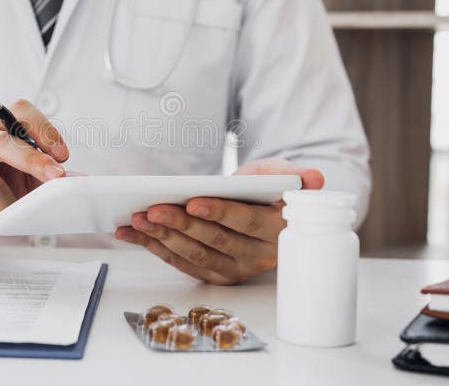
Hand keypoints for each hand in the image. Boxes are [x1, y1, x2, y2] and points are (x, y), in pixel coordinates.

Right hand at [0, 99, 68, 251]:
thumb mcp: (14, 176)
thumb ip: (40, 172)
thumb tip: (77, 179)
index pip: (16, 110)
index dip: (42, 129)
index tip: (61, 154)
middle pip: (3, 141)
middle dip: (35, 161)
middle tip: (56, 178)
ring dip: (9, 206)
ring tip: (10, 215)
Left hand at [115, 158, 323, 284]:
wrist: (267, 211)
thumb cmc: (271, 188)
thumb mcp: (283, 175)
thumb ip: (295, 175)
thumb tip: (316, 178)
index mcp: (278, 230)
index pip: (246, 223)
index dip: (220, 213)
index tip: (193, 202)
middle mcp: (258, 256)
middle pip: (215, 242)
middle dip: (180, 225)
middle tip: (151, 209)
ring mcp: (235, 269)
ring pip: (195, 256)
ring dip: (162, 238)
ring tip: (136, 220)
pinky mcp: (215, 274)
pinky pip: (182, 263)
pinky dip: (154, 247)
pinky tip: (132, 233)